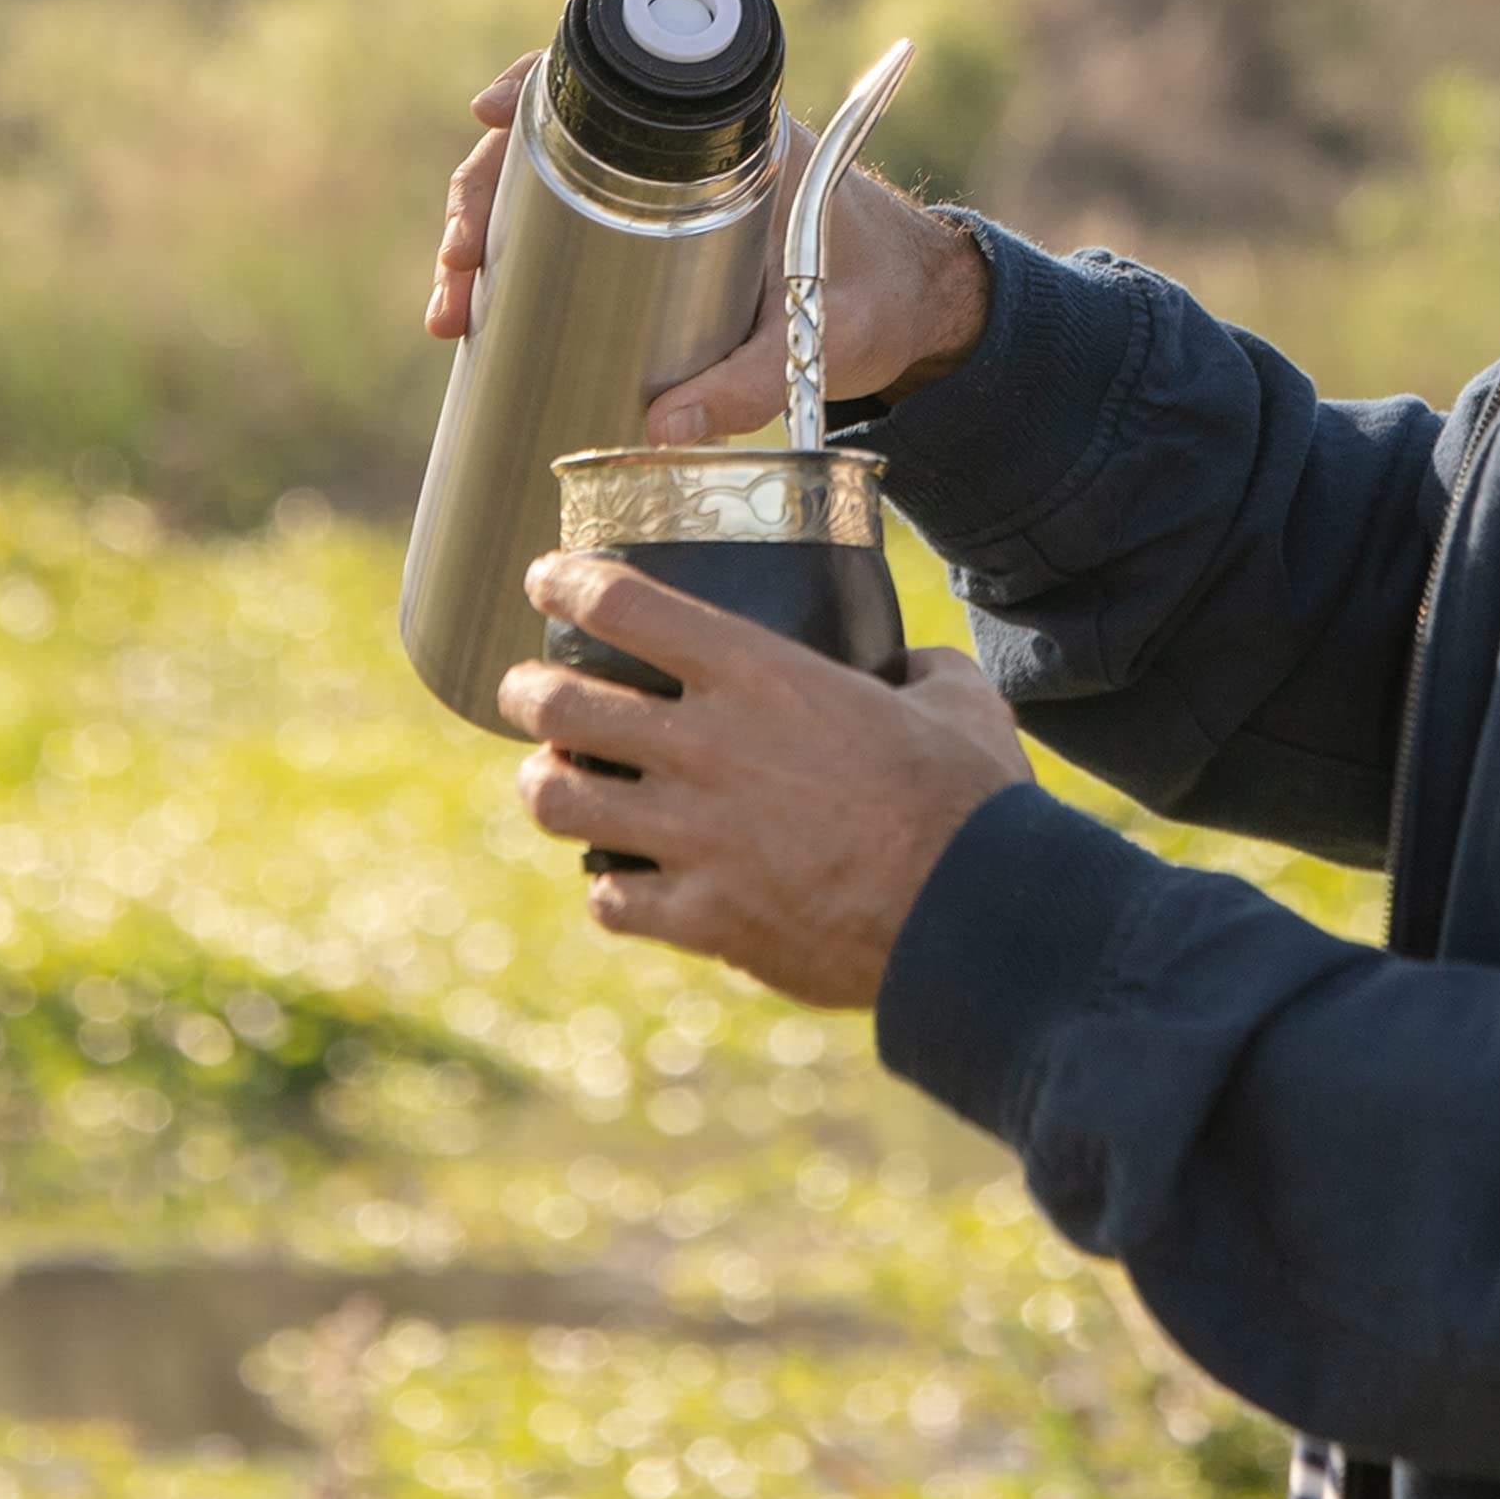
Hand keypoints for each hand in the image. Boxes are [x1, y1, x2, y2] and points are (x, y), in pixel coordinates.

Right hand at [425, 61, 991, 432]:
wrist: (915, 308)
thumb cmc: (877, 298)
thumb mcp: (817, 339)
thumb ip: (748, 384)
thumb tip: (661, 430)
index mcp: (728, 139)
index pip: (611, 90)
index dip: (535, 93)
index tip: (484, 114)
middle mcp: (684, 160)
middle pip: (552, 152)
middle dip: (481, 206)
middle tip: (454, 283)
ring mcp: (661, 205)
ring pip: (548, 202)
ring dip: (486, 249)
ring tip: (454, 316)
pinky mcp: (652, 252)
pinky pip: (570, 244)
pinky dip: (521, 275)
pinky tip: (484, 318)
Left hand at [497, 555, 1033, 1008]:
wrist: (971, 918)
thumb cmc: (972, 801)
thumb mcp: (958, 702)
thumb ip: (920, 671)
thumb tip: (915, 668)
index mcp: (759, 675)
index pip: (623, 603)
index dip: (566, 582)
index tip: (548, 581)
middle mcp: (706, 747)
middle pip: (558, 704)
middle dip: (527, 692)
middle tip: (529, 691)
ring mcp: (692, 837)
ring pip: (557, 802)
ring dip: (545, 787)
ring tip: (553, 783)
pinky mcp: (702, 917)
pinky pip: (610, 900)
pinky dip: (609, 889)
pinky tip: (622, 884)